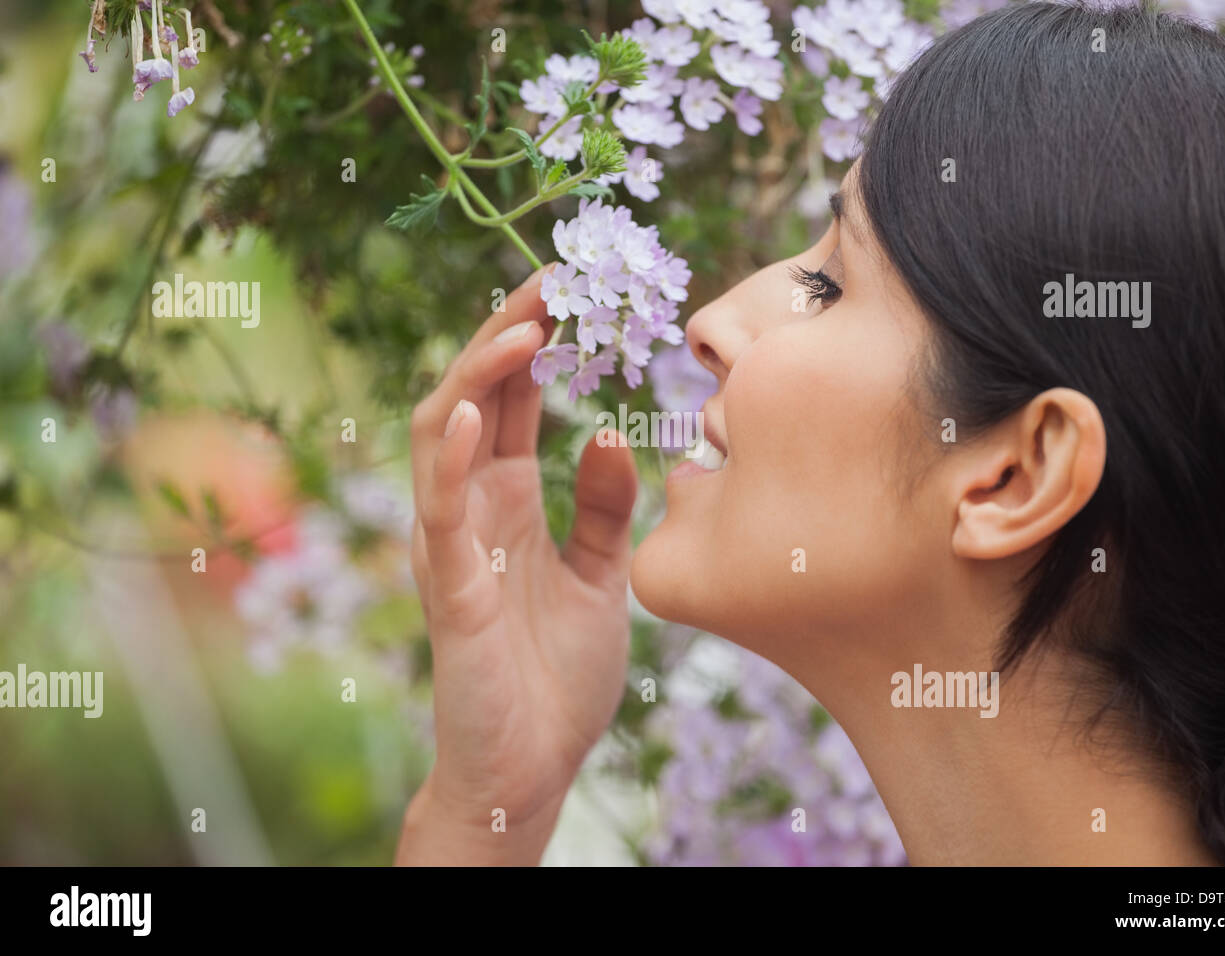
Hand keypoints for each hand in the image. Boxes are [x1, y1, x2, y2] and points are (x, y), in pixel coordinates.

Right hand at [400, 264, 636, 863]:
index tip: (571, 284)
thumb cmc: (560, 674)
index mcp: (509, 500)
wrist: (534, 767)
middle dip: (507, 333)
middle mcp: (473, 509)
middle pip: (474, 396)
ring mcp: (453, 544)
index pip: (511, 399)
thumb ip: (603, 508)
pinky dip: (446, 460)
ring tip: (521, 327)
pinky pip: (438, 514)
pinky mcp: (448, 590)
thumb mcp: (602, 576)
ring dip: (476, 378)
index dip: (533, 338)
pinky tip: (467, 416)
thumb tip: (605, 433)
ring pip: (441, 436)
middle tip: (551, 276)